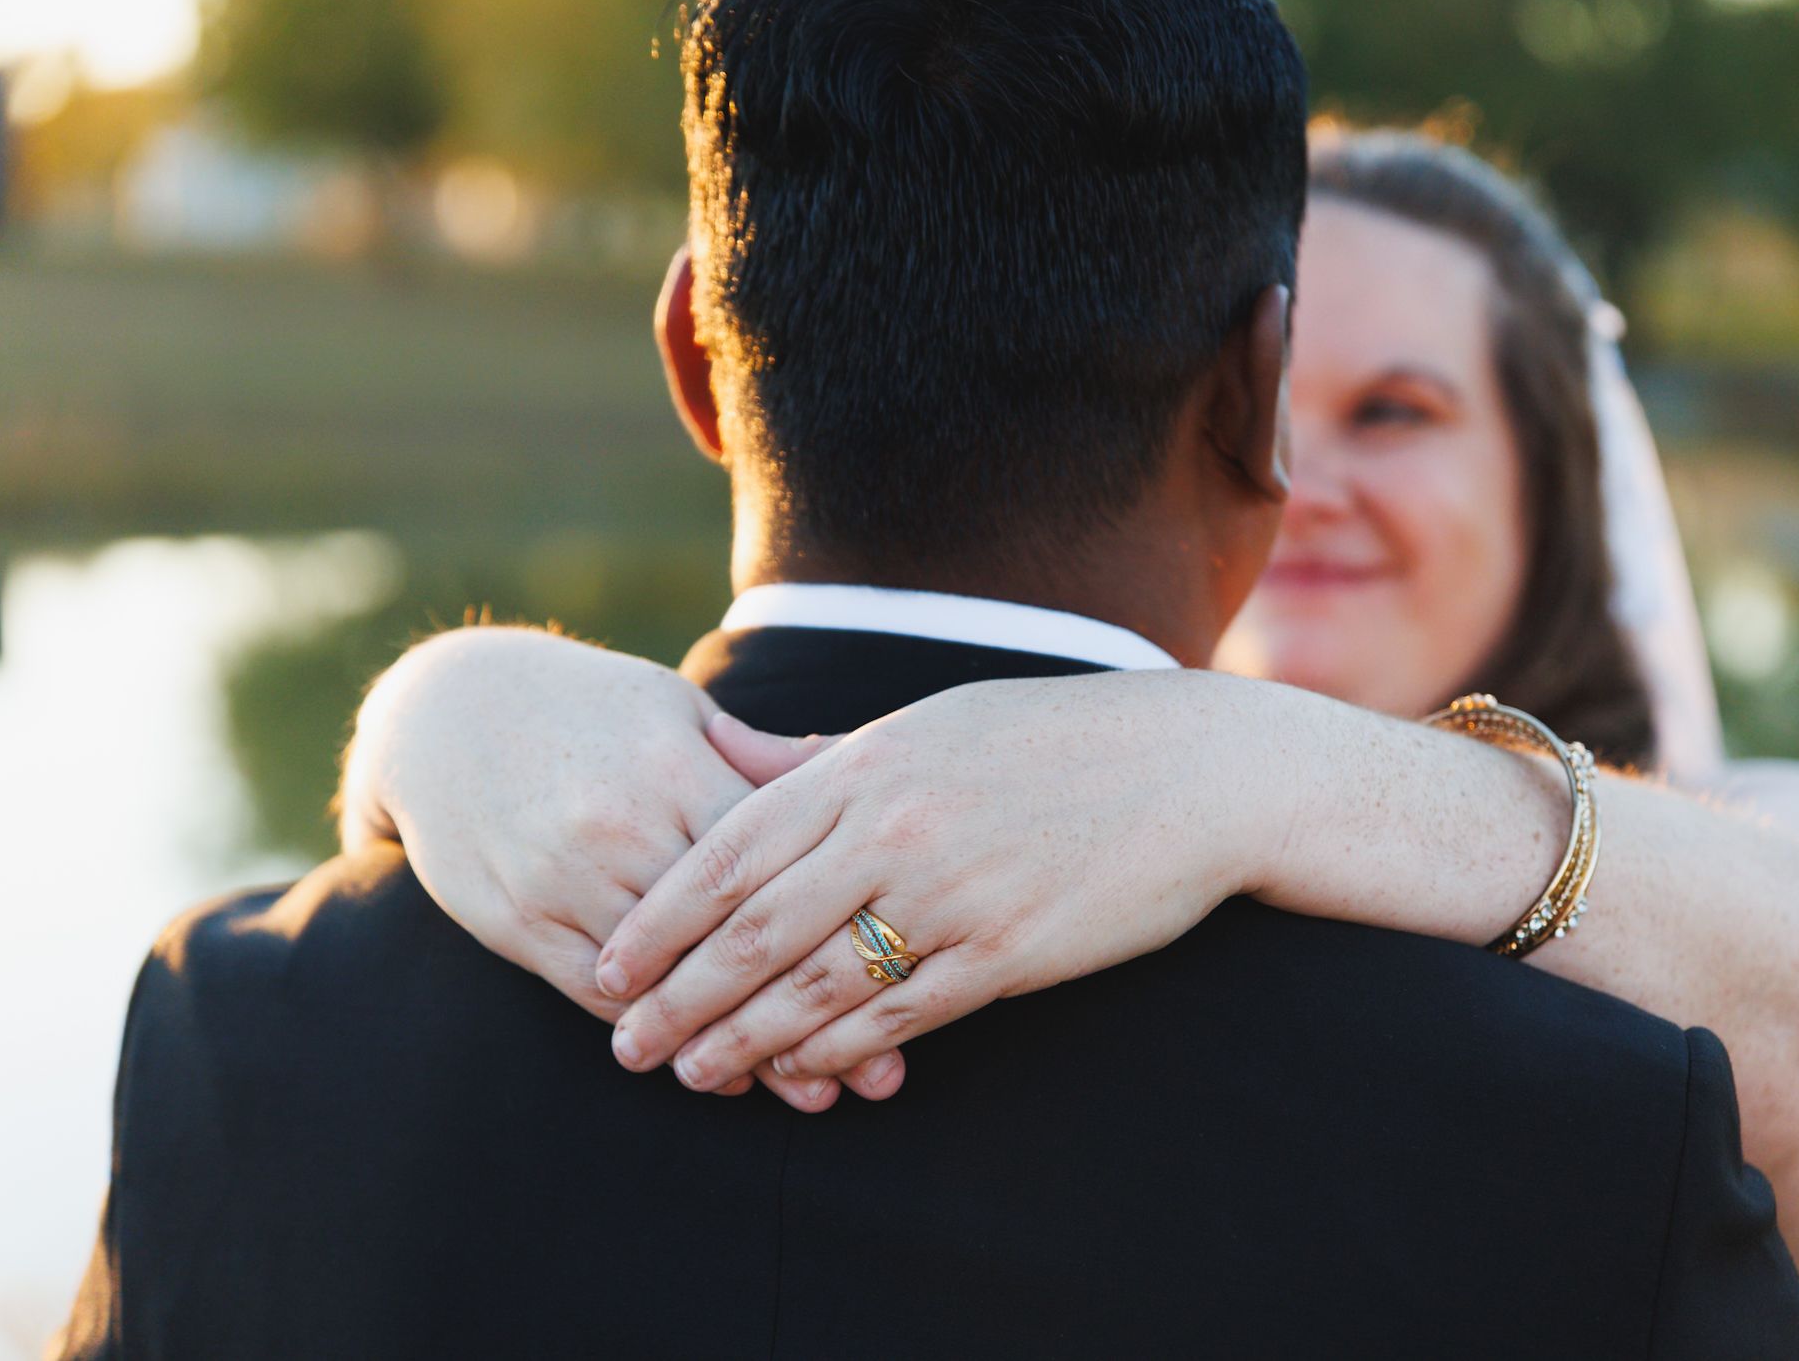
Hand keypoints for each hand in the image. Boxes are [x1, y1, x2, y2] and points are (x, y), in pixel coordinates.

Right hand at [338, 626, 903, 1109]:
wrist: (446, 711)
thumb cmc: (590, 708)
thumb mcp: (674, 712)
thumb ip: (757, 757)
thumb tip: (850, 764)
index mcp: (675, 767)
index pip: (771, 861)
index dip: (837, 924)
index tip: (899, 975)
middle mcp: (621, 828)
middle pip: (730, 937)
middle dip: (804, 1008)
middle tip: (876, 1075)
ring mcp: (565, 881)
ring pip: (669, 982)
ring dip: (741, 1043)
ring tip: (811, 1093)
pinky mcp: (519, 924)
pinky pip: (600, 998)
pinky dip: (660, 1039)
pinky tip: (714, 1073)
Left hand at [595, 670, 1285, 1091]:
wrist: (1189, 772)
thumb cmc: (1054, 738)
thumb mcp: (933, 724)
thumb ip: (833, 759)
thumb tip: (742, 765)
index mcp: (866, 765)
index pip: (729, 851)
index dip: (659, 919)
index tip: (609, 966)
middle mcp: (893, 829)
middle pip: (754, 929)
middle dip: (678, 994)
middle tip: (626, 1042)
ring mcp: (950, 894)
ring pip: (816, 984)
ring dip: (743, 1037)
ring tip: (693, 1072)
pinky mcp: (1004, 953)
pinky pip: (898, 1016)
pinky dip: (838, 1050)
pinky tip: (799, 1074)